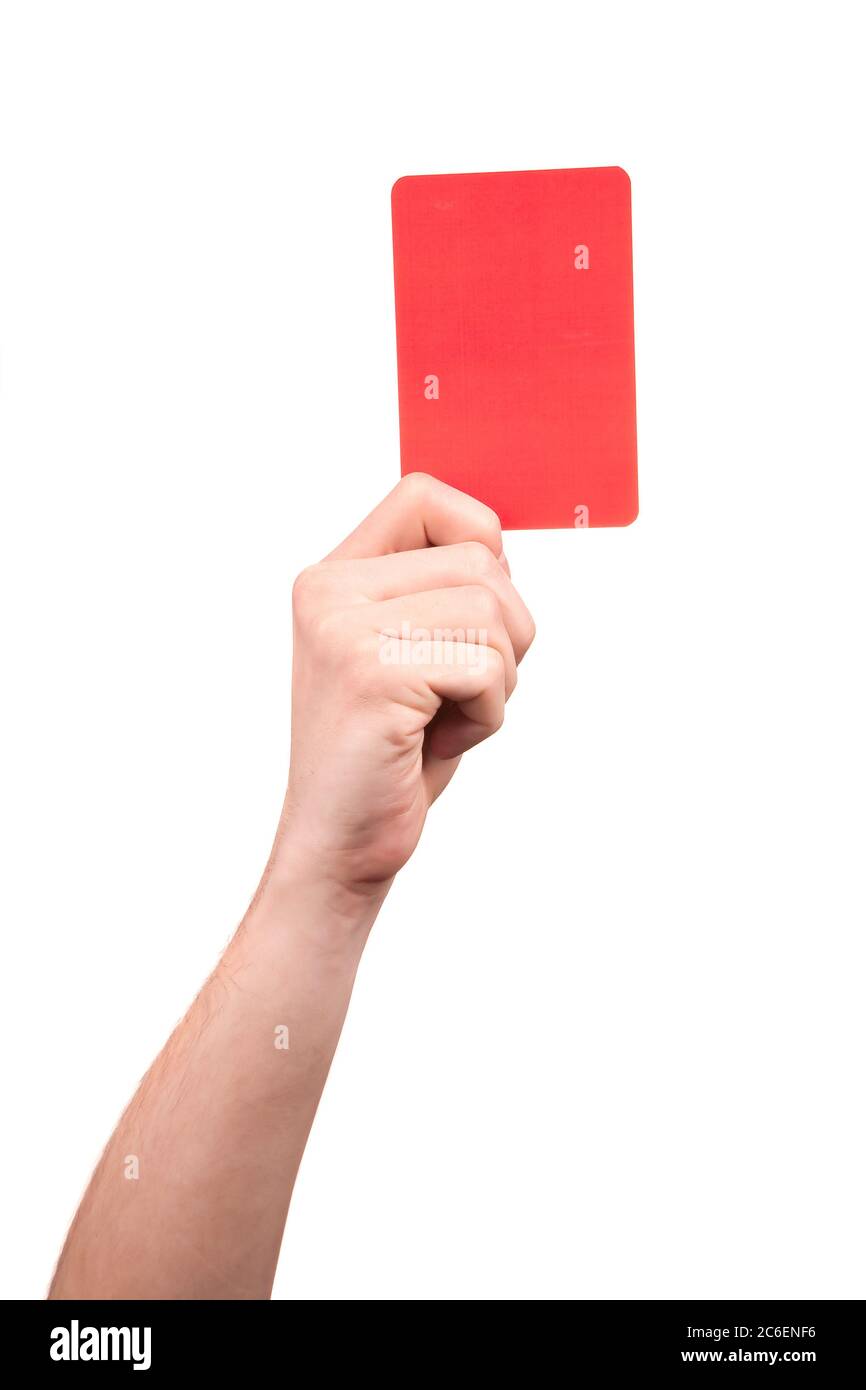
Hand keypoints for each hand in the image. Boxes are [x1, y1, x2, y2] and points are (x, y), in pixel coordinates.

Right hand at [281, 473, 534, 891]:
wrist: (340, 844)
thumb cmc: (389, 753)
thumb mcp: (410, 652)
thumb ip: (438, 591)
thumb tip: (501, 545)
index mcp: (333, 577)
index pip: (424, 494)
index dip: (478, 537)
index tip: (472, 612)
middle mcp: (329, 591)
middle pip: (482, 562)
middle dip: (505, 634)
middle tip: (460, 690)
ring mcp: (345, 629)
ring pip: (493, 613)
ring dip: (498, 680)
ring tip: (445, 717)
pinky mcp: (373, 674)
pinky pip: (486, 668)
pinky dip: (488, 716)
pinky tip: (440, 742)